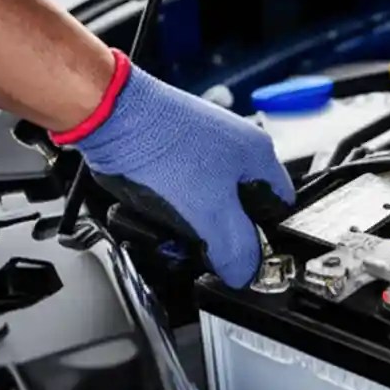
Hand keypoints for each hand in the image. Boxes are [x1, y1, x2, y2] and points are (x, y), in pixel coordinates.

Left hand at [56, 50, 293, 286]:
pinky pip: (182, 193)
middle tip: (201, 247)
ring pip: (208, 204)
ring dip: (191, 224)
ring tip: (169, 230)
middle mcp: (235, 147)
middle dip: (219, 235)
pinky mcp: (174, 152)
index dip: (267, 238)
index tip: (247, 258)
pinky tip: (154, 213)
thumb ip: (234, 250)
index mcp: (257, 154)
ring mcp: (203, 148)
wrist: (108, 115)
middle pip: (241, 210)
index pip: (280, 208)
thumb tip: (245, 275)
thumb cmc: (157, 144)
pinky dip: (170, 208)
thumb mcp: (208, 212)